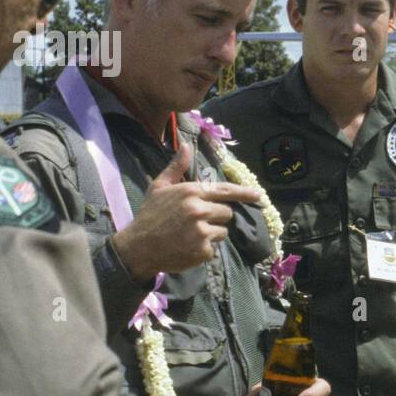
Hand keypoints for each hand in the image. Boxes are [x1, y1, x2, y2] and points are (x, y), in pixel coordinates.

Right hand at [112, 142, 262, 279]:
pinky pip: (214, 248)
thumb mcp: (159, 187)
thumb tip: (186, 145)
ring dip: (211, 233)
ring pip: (223, 231)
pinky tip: (187, 247)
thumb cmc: (149, 215)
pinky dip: (204, 249)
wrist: (137, 248)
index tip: (258, 195)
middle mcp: (199, 210)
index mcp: (191, 192)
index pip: (225, 191)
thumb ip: (176, 167)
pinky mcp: (203, 250)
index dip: (244, 193)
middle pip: (227, 212)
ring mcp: (202, 231)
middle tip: (195, 221)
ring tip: (189, 234)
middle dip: (216, 216)